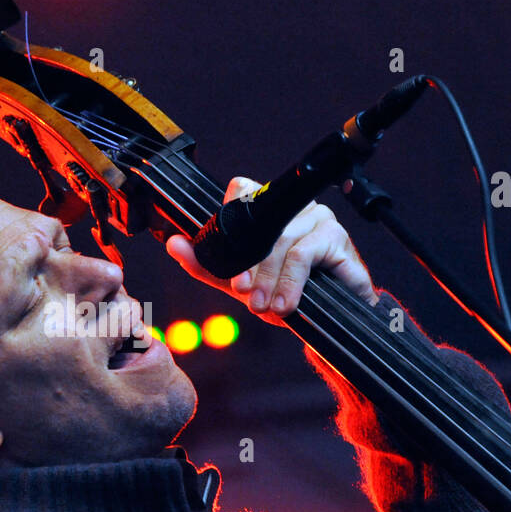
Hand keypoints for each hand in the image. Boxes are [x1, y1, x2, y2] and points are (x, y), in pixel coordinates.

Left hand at [166, 176, 379, 325]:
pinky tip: (287, 304)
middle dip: (250, 267)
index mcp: (268, 209)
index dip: (229, 217)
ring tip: (265, 307)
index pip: (242, 190)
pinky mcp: (336, 236)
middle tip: (247, 297)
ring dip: (271, 280)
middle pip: (261, 227)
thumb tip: (174, 244)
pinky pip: (305, 254)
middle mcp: (292, 208)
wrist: (326, 320)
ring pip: (282, 244)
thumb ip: (206, 265)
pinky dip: (292, 283)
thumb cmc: (283, 294)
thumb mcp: (238, 283)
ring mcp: (317, 218)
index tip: (229, 260)